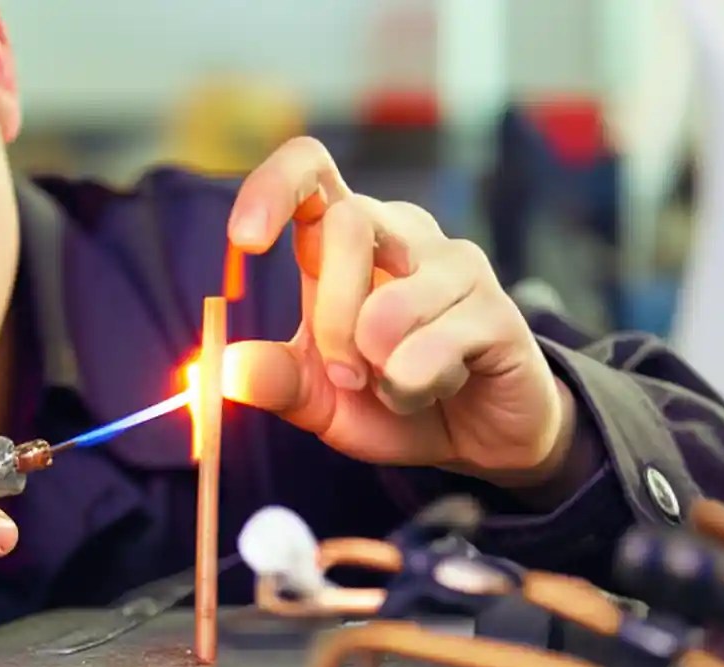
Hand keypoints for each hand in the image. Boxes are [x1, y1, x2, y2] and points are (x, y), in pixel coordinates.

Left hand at [224, 136, 576, 486]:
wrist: (473, 440)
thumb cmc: (390, 399)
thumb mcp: (315, 398)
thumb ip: (272, 380)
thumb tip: (224, 368)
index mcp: (345, 239)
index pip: (311, 168)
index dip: (273, 186)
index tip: (244, 240)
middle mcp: (402, 235)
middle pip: (347, 225)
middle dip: (330, 317)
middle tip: (344, 373)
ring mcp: (455, 266)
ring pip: (390, 298)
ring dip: (377, 364)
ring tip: (395, 388)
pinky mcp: (498, 311)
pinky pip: (438, 342)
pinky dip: (417, 383)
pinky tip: (435, 389)